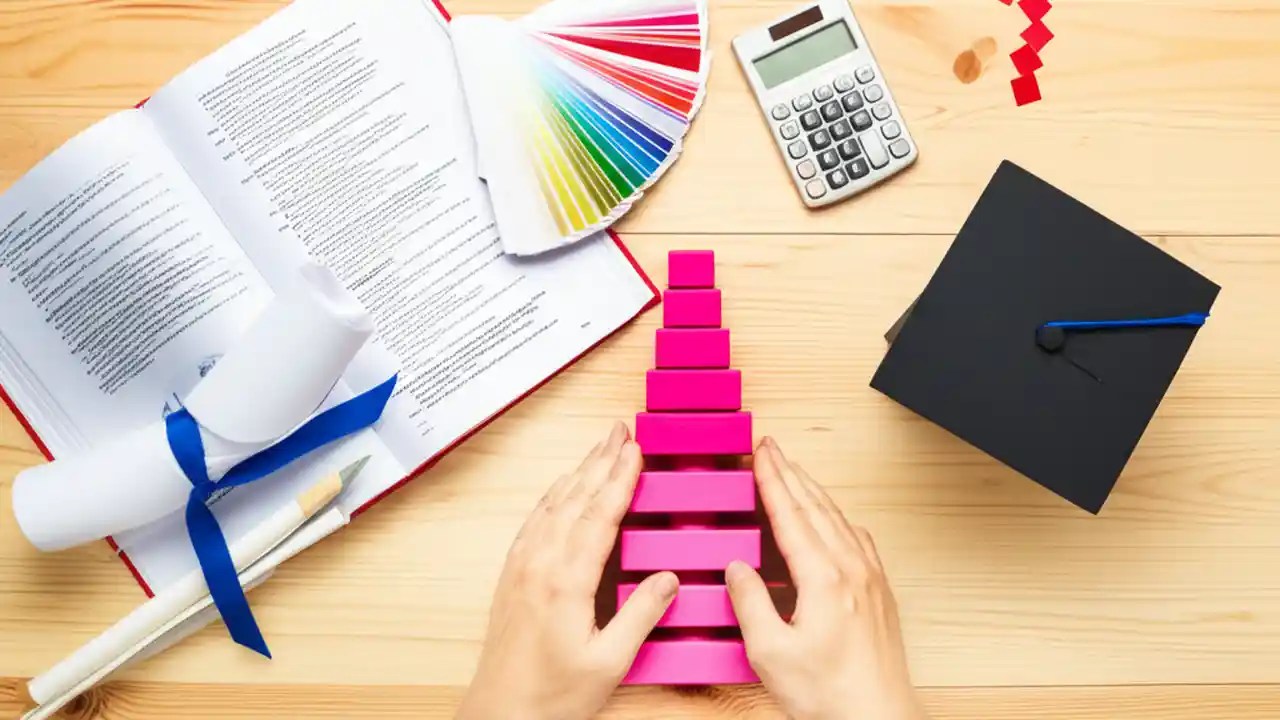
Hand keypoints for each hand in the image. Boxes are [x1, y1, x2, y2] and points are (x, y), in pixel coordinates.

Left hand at [457, 422, 677, 719]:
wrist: (501, 714)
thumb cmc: (552, 696)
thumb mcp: (609, 663)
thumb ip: (641, 616)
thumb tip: (669, 580)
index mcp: (567, 581)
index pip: (600, 515)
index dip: (620, 478)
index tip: (635, 450)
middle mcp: (540, 565)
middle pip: (576, 498)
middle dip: (601, 461)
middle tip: (621, 431)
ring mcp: (521, 568)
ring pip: (553, 505)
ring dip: (578, 472)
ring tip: (599, 449)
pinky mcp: (511, 578)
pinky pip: (533, 523)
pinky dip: (552, 497)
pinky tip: (561, 490)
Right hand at [726, 437, 926, 719]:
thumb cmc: (829, 696)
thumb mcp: (770, 653)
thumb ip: (751, 603)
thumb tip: (738, 568)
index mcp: (824, 578)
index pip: (790, 514)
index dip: (772, 479)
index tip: (760, 451)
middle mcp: (852, 569)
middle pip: (816, 506)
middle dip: (790, 472)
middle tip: (771, 446)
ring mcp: (871, 579)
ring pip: (838, 518)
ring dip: (813, 490)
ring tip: (793, 472)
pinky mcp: (880, 593)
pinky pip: (857, 538)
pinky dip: (837, 517)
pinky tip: (833, 520)